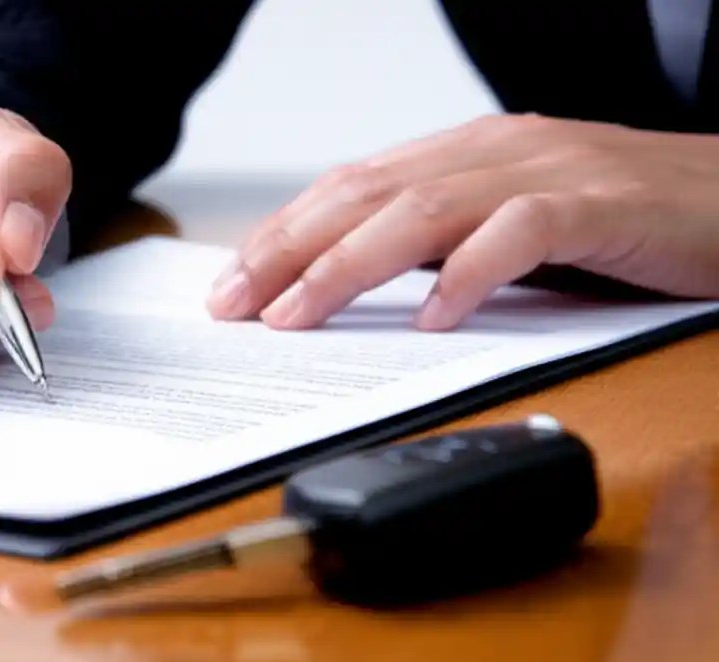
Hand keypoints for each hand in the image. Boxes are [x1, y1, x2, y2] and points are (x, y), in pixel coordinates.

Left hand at [206, 114, 718, 329]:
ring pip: (420, 211)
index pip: (348, 188)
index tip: (229, 285)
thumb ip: (441, 241)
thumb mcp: (511, 222)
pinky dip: (469, 274)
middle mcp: (493, 151)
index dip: (282, 235)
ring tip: (295, 315)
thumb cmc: (624, 216)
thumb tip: (352, 287)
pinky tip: (432, 319)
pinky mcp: (603, 204)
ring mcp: (547, 172)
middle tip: (231, 304)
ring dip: (346, 266)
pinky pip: (521, 234)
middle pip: (364, 195)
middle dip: (286, 251)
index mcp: (464, 153)